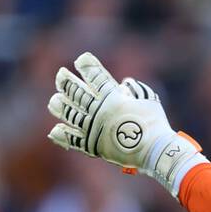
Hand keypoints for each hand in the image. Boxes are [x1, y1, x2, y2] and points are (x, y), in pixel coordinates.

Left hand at [47, 52, 203, 194]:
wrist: (155, 151)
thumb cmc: (155, 124)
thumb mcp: (149, 99)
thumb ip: (136, 89)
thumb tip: (124, 84)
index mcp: (112, 97)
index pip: (94, 75)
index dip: (86, 65)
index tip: (81, 60)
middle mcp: (98, 110)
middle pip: (76, 92)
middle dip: (66, 81)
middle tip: (61, 74)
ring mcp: (93, 128)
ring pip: (69, 114)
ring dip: (60, 105)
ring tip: (55, 100)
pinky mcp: (93, 146)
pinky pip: (74, 140)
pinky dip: (63, 136)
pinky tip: (56, 130)